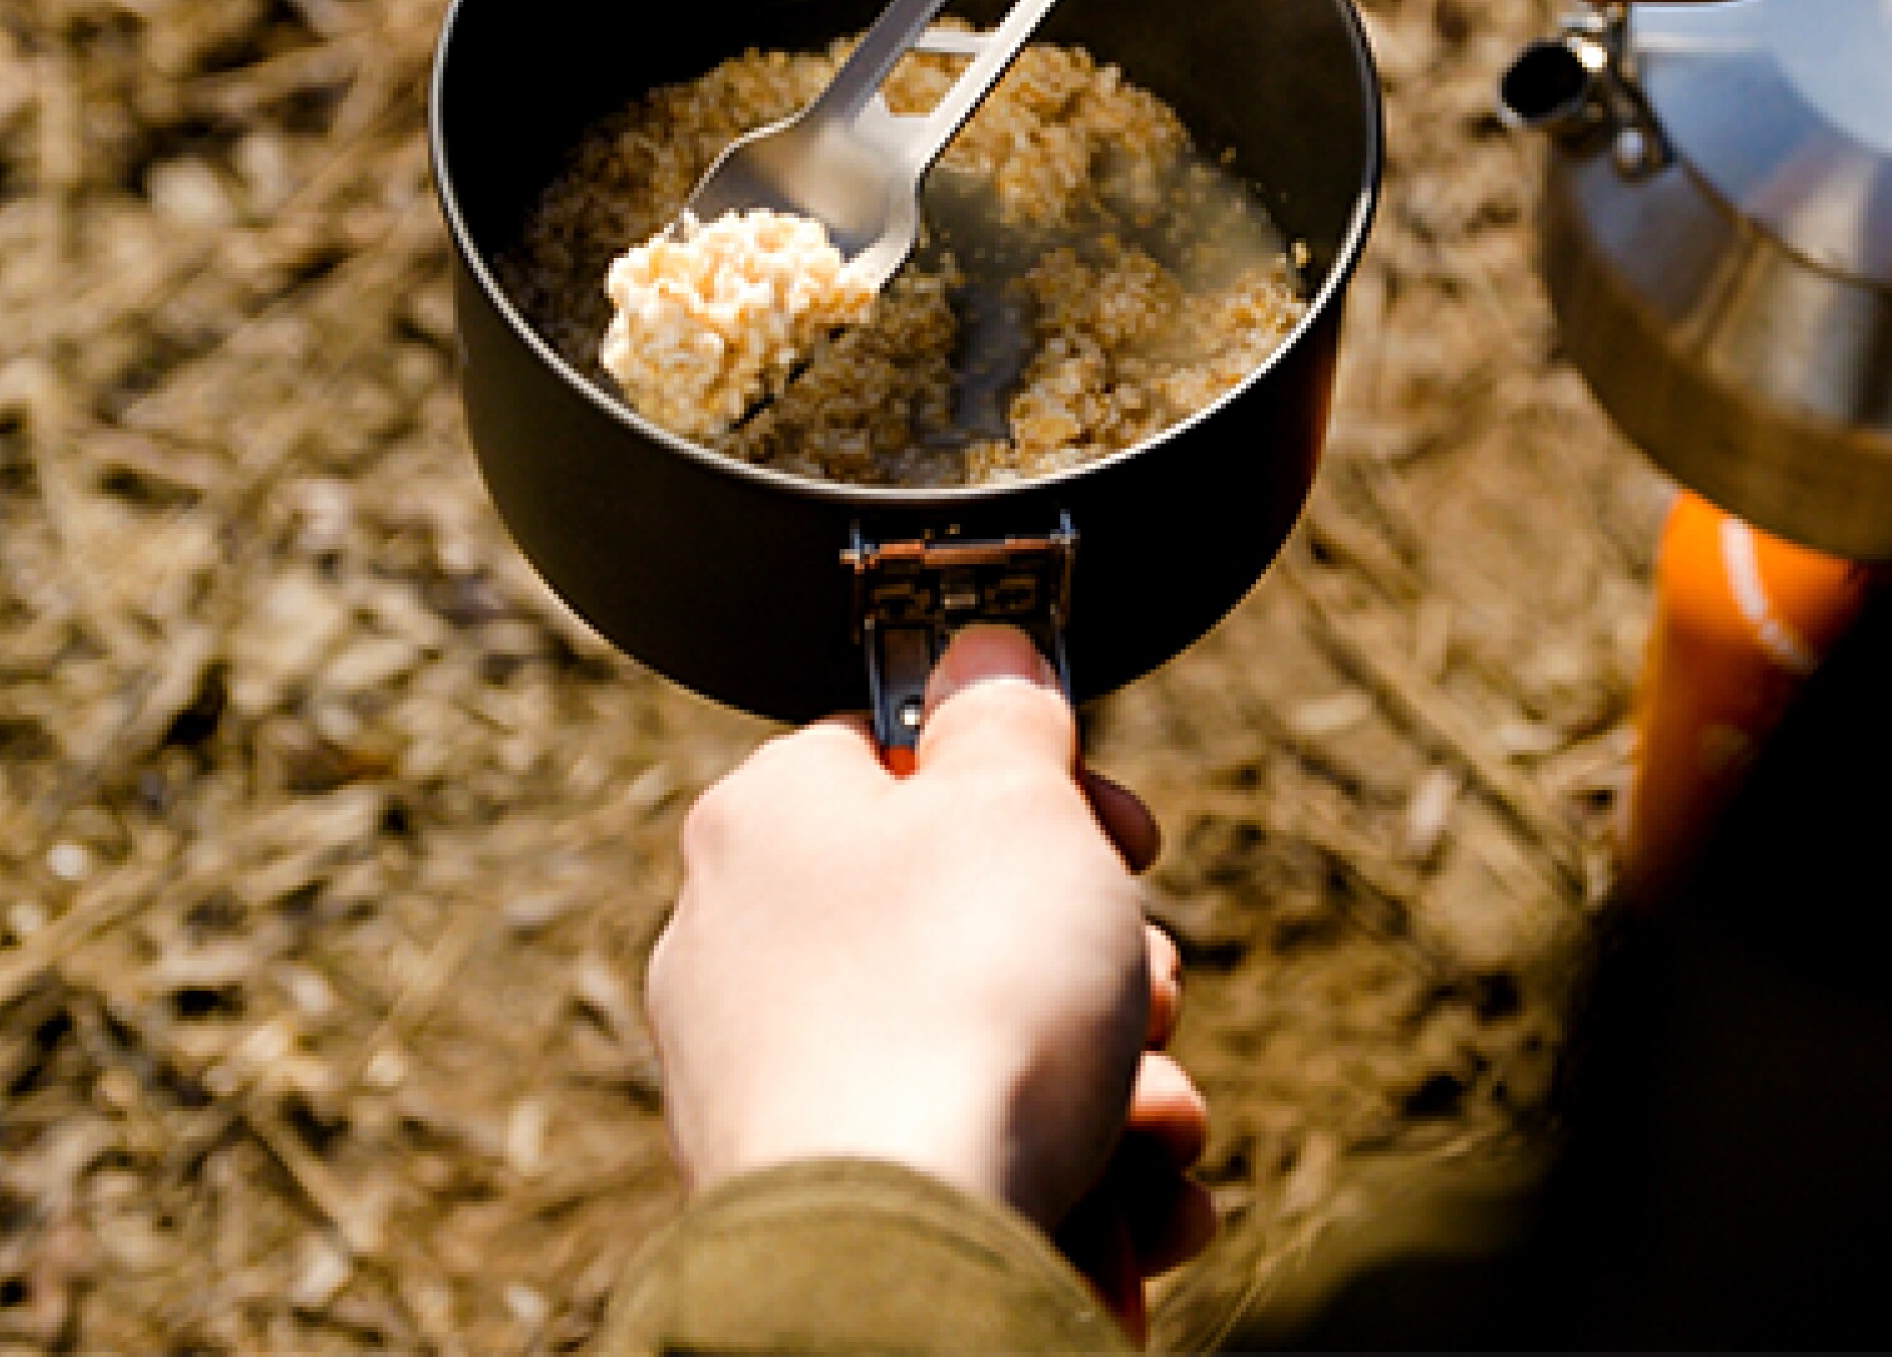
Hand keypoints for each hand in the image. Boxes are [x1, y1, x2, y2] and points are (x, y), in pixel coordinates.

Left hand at [645, 626, 1214, 1329]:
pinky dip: (1067, 1167)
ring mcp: (772, 1080)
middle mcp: (742, 945)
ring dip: (1108, 1069)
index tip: (1120, 825)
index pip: (907, 756)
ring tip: (1148, 1110)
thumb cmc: (956, 1002)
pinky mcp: (818, 1194)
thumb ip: (1010, 707)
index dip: (1038, 782)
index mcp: (766, 820)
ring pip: (986, 1042)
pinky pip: (965, 1150)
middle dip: (1094, 953)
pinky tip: (1128, 1195)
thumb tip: (994, 647)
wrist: (905, 1244)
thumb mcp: (1017, 793)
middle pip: (963, 912)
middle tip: (1137, 979)